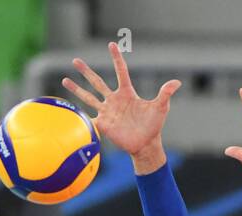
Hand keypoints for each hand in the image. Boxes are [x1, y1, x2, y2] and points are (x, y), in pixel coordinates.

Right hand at [61, 42, 180, 166]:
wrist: (145, 145)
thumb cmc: (153, 126)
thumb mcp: (160, 108)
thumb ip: (165, 94)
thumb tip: (177, 82)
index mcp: (127, 93)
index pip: (120, 71)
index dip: (116, 58)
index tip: (111, 44)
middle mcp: (114, 100)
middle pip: (97, 82)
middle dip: (86, 71)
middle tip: (75, 60)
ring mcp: (107, 111)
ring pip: (88, 97)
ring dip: (76, 89)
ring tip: (64, 79)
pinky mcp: (103, 124)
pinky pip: (89, 117)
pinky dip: (79, 115)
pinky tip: (68, 110)